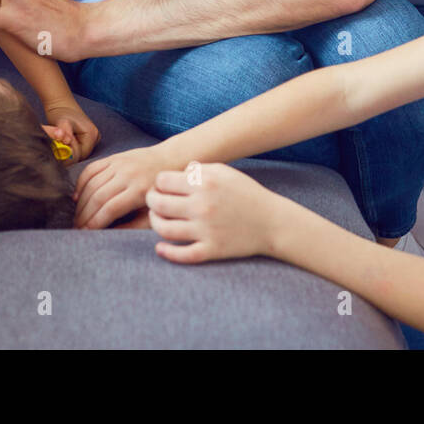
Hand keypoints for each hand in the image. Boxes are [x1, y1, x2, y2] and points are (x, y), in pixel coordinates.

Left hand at [43, 103, 99, 163]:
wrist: (62, 105)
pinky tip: (65, 142)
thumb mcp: (62, 122)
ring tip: (61, 142)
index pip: (81, 155)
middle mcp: (96, 137)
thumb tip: (66, 142)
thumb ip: (65, 132)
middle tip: (57, 147)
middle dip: (69, 154)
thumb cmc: (61, 112)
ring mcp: (94, 139)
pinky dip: (71, 148)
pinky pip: (80, 150)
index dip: (69, 155)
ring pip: (80, 153)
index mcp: (92, 134)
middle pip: (81, 155)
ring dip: (70, 151)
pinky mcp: (89, 139)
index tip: (58, 150)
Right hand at [73, 145, 175, 228]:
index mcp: (140, 190)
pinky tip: (77, 197)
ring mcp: (119, 164)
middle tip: (76, 228)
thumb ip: (133, 226)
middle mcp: (128, 174)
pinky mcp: (114, 157)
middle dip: (84, 215)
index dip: (95, 222)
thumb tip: (109, 235)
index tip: (85, 233)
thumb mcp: (155, 212)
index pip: (110, 208)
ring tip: (76, 216)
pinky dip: (80, 183)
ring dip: (80, 202)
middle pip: (98, 197)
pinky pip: (91, 169)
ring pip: (91, 184)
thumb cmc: (163, 192)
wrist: (171, 160)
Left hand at [147, 163, 284, 263]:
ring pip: (164, 229)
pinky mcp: (211, 249)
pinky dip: (166, 252)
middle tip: (154, 201)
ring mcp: (206, 230)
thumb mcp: (224, 172)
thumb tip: (175, 174)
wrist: (272, 222)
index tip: (162, 186)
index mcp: (205, 183)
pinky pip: (181, 254)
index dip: (159, 182)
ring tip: (157, 219)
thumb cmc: (246, 193)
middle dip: (151, 201)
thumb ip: (198, 169)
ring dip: (155, 223)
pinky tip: (160, 247)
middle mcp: (202, 206)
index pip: (163, 181)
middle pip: (158, 203)